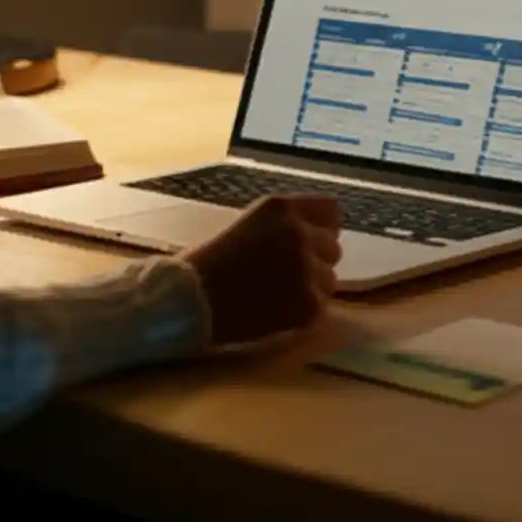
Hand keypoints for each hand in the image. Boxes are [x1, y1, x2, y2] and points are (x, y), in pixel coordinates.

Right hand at [181, 195, 341, 344]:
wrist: (187, 301)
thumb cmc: (207, 262)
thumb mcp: (249, 225)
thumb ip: (283, 226)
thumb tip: (316, 235)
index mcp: (282, 207)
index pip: (331, 210)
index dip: (322, 229)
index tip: (310, 243)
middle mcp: (299, 232)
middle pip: (333, 247)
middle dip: (316, 262)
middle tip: (286, 277)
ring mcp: (307, 268)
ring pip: (330, 280)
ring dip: (311, 289)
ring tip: (278, 296)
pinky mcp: (308, 303)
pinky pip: (320, 307)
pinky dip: (303, 313)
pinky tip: (275, 312)